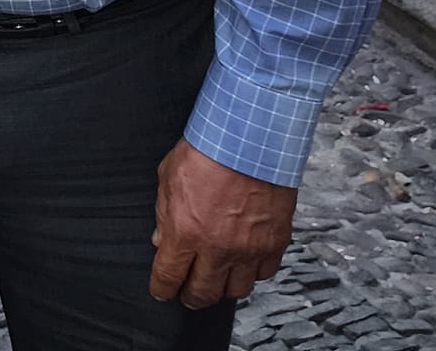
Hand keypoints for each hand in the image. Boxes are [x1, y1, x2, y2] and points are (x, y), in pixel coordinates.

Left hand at [150, 139, 295, 307]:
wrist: (251, 139)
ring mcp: (248, 248)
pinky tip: (244, 263)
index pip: (169, 276)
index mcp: (185, 231)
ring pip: (235, 290)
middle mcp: (217, 247)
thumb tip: (161, 239)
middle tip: (187, 293)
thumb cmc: (208, 151)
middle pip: (203, 293)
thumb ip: (164, 214)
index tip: (161, 291)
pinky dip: (252, 272)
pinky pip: (263, 274)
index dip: (162, 288)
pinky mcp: (274, 243)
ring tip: (216, 278)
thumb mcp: (168, 177)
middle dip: (191, 296)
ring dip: (223, 286)